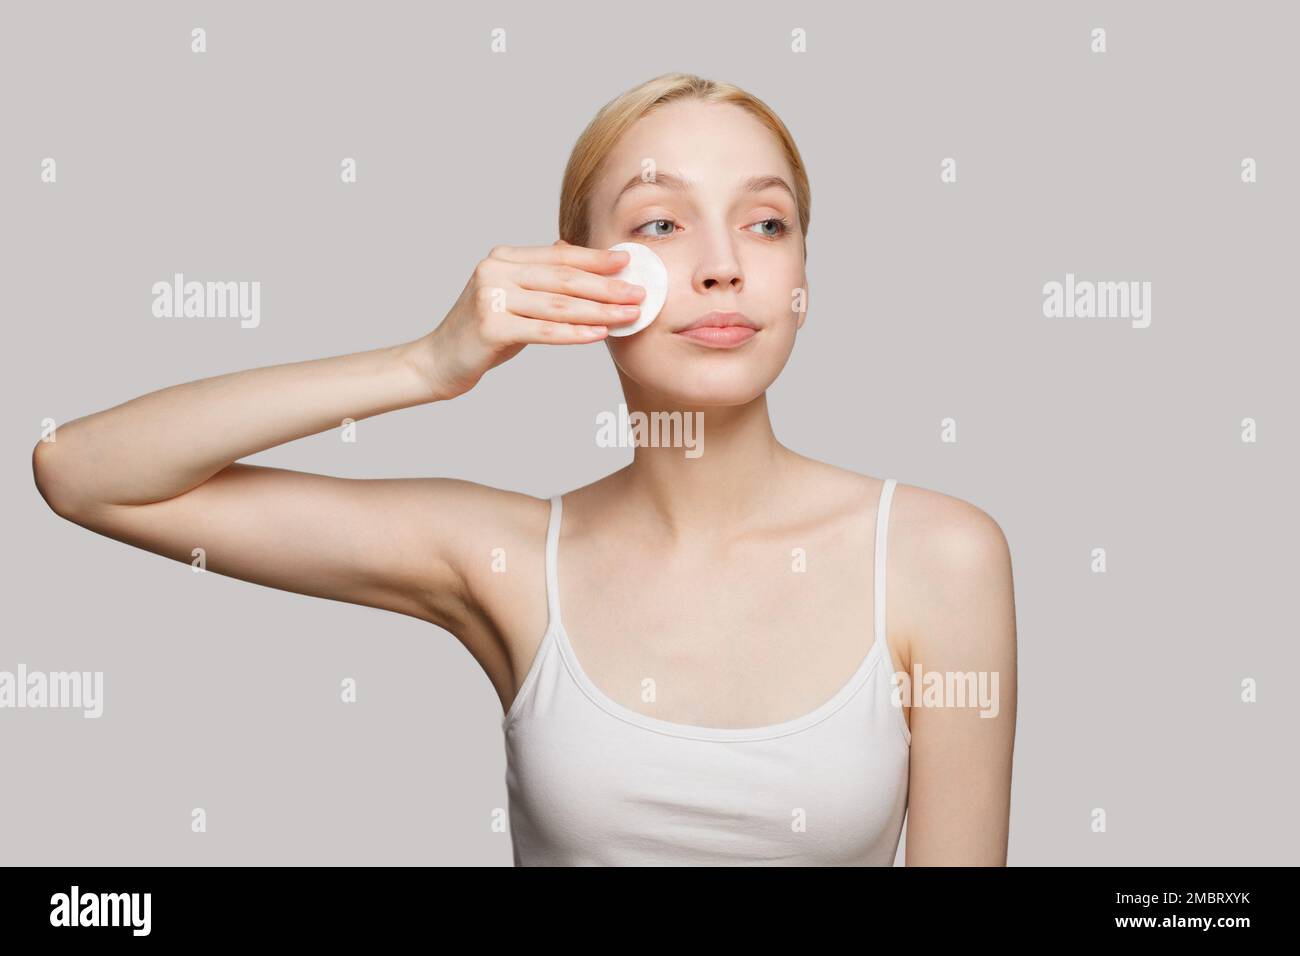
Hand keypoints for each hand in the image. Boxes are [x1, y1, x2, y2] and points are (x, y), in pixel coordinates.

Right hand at [412, 240, 645, 399]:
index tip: (628, 262)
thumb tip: (571, 249)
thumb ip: (539, 275)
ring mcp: (490, 297)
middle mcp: (495, 271)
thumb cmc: (482, 331)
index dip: (596, 259)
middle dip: (607, 287)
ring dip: (600, 311)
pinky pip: (543, 331)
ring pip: (558, 305)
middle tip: (639, 293)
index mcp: (503, 258)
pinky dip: (575, 334)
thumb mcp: (512, 296)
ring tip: (630, 315)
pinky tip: (600, 334)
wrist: (438, 361)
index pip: (559, 257)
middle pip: (564, 279)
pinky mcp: (490, 327)